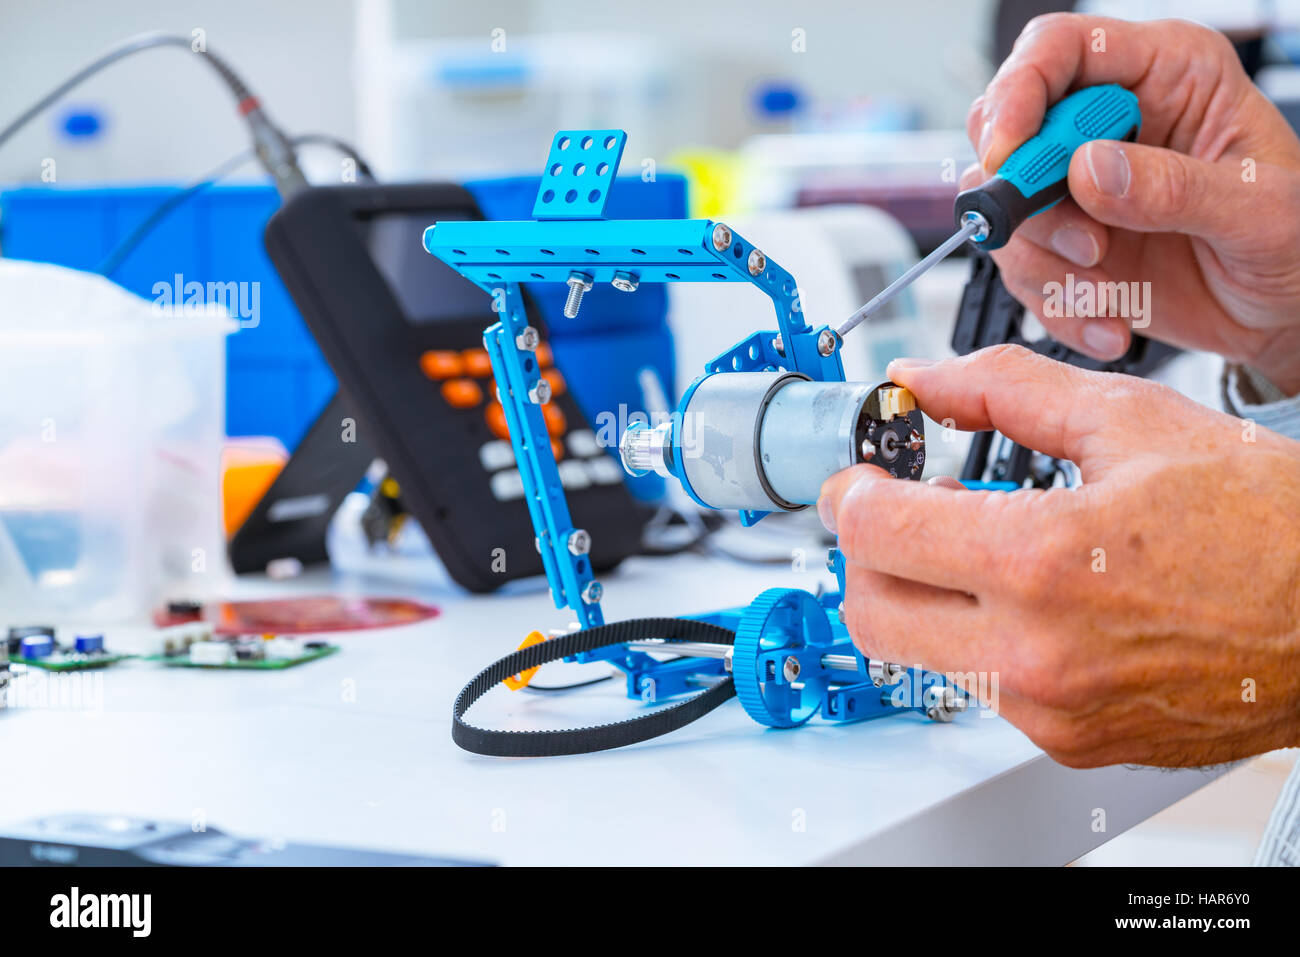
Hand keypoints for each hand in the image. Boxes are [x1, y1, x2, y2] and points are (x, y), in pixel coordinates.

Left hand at [818, 345, 1299, 767]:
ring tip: (975, 547)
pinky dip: (976, 637)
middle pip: (869, 611)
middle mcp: (1033, 653)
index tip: (862, 478)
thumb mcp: (1131, 420)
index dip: (851, 493)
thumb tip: (923, 378)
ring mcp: (1050, 710)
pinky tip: (1026, 596)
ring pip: (918, 656)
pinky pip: (979, 688)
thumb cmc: (1266, 522)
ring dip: (917, 596)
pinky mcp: (1071, 740)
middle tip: (897, 512)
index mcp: (1040, 563)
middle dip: (865, 553)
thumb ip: (1004, 389)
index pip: (874, 534)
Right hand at [968, 13, 1299, 394]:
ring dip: (1046, 264)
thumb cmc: (1293, 244)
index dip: (1019, 93)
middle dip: (1024, 196)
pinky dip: (1058, 306)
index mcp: (1164, 75)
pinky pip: (1022, 273)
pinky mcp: (1063, 249)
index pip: (1059, 50)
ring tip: (1110, 293)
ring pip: (1004, 211)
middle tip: (1083, 244)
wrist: (1283, 315)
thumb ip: (1176, 187)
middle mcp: (1108, 126)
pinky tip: (1112, 321)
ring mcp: (1078, 191)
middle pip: (1007, 130)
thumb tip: (1088, 170)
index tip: (1008, 157)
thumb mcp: (1260, 212)